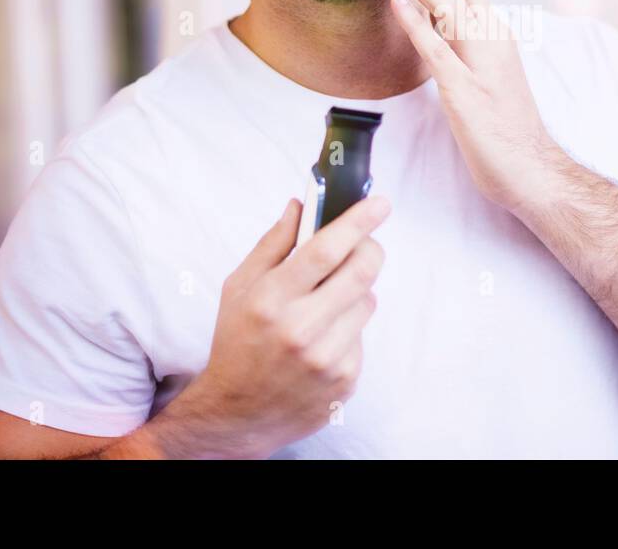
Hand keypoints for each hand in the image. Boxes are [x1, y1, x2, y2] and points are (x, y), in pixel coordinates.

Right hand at [176, 195, 389, 457]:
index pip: (325, 250)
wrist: (237, 414)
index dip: (357, 221)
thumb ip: (272, 243)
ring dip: (355, 293)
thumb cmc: (237, 342)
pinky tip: (323, 340)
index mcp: (271, 300)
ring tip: (326, 304)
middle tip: (364, 242)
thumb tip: (300, 204)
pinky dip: (349, 329)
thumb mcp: (239, 287)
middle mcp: (300, 329)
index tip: (380, 203)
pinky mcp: (345, 380)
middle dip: (370, 247)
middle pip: (361, 271)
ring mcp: (326, 358)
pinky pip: (363, 335)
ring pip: (368, 301)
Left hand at [383, 0, 559, 217]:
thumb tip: (436, 21)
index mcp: (499, 36)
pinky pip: (437, 50)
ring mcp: (481, 65)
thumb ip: (467, 47)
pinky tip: (398, 5)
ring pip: (448, 10)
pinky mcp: (465, 92)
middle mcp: (494, 42)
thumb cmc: (507, 126)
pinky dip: (416, 24)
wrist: (531, 168)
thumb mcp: (489, 74)